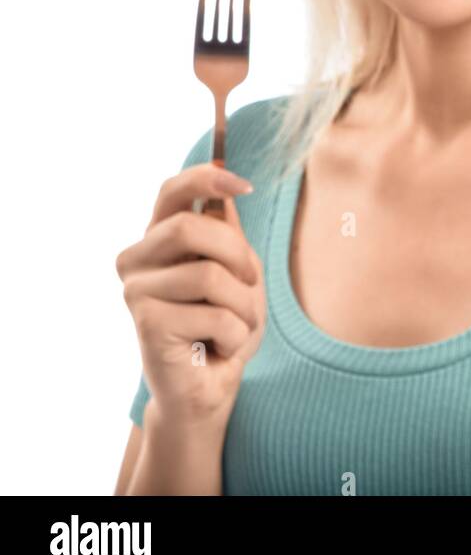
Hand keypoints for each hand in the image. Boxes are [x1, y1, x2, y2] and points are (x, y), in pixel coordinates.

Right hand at [116, 162, 266, 427]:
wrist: (211, 387)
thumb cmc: (225, 323)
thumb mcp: (237, 267)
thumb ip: (226, 225)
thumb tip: (226, 167)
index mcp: (158, 238)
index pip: (172, 190)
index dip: (207, 177)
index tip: (246, 185)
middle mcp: (136, 259)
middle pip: (191, 227)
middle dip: (237, 255)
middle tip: (250, 282)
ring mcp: (135, 290)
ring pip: (209, 274)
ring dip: (243, 304)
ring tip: (236, 324)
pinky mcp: (145, 323)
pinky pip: (214, 314)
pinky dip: (236, 333)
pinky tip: (221, 347)